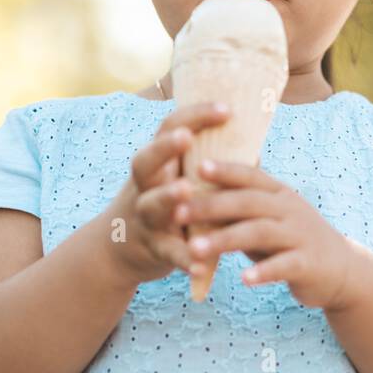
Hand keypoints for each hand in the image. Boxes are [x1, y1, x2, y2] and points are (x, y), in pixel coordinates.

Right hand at [103, 102, 231, 285]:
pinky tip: (201, 263)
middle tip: (185, 138)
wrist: (119, 250)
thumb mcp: (178, 178)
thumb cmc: (167, 204)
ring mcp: (145, 217)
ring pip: (151, 205)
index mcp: (158, 162)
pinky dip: (184, 257)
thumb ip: (210, 163)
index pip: (171, 128)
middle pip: (146, 161)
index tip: (226, 108)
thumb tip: (253, 144)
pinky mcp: (152, 248)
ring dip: (168, 196)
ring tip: (186, 189)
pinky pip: (167, 252)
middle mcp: (145, 185)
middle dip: (165, 147)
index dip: (195, 116)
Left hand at [177, 158, 362, 310]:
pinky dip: (263, 271)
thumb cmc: (292, 240)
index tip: (195, 166)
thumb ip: (241, 207)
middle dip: (211, 206)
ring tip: (195, 250)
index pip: (250, 175)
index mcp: (279, 193)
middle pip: (248, 202)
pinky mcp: (308, 263)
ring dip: (225, 240)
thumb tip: (198, 189)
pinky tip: (243, 280)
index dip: (225, 170)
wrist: (342, 270)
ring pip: (259, 232)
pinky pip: (283, 266)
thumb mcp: (270, 217)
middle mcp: (290, 209)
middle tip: (178, 212)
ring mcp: (300, 235)